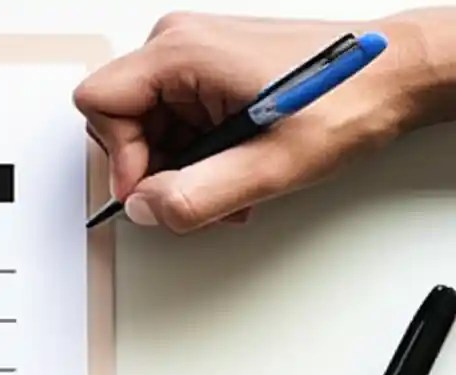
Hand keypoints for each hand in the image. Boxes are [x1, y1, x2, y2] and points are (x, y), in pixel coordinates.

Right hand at [74, 10, 455, 232]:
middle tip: (199, 189)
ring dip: (180, 167)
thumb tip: (147, 209)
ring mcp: (193, 53)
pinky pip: (174, 120)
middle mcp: (179, 43)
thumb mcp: (270, 166)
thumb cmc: (350, 97)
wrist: (398, 75)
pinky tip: (233, 165)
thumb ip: (195, 196)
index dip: (121, 159)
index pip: (98, 105)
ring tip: (228, 181)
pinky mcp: (208, 69)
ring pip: (147, 126)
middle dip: (154, 169)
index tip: (156, 186)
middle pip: (119, 121)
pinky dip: (197, 153)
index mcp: (181, 52)